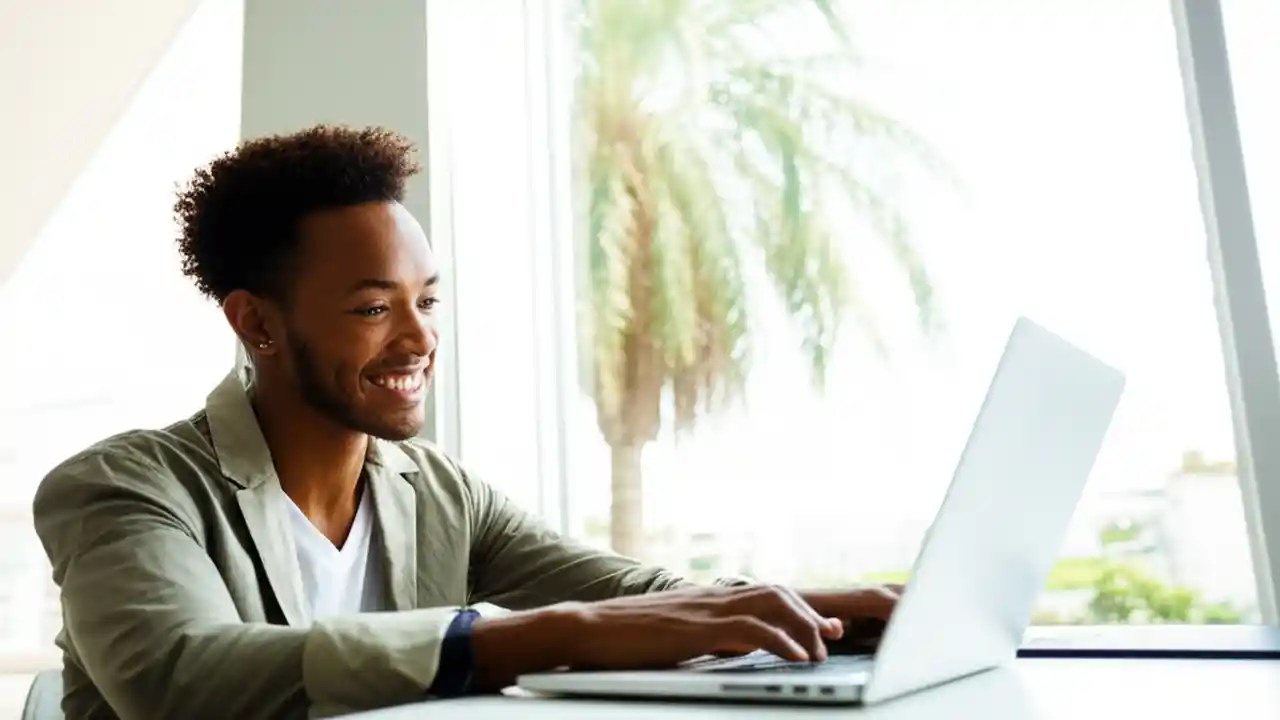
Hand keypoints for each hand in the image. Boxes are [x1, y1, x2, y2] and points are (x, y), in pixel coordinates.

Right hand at [469, 583, 901, 690]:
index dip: (800, 608)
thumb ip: (706, 637)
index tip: (828, 627)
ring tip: (820, 650)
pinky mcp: (696, 629)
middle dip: (812, 612)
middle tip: (835, 636)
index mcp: (708, 598)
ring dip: (802, 625)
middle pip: (777, 590)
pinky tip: (795, 658)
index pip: (765, 592)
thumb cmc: (623, 639)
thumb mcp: (673, 637)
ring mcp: (704, 608)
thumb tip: (734, 649)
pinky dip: (779, 641)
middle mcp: (712, 596)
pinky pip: (749, 629)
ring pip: (771, 601)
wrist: (582, 630)